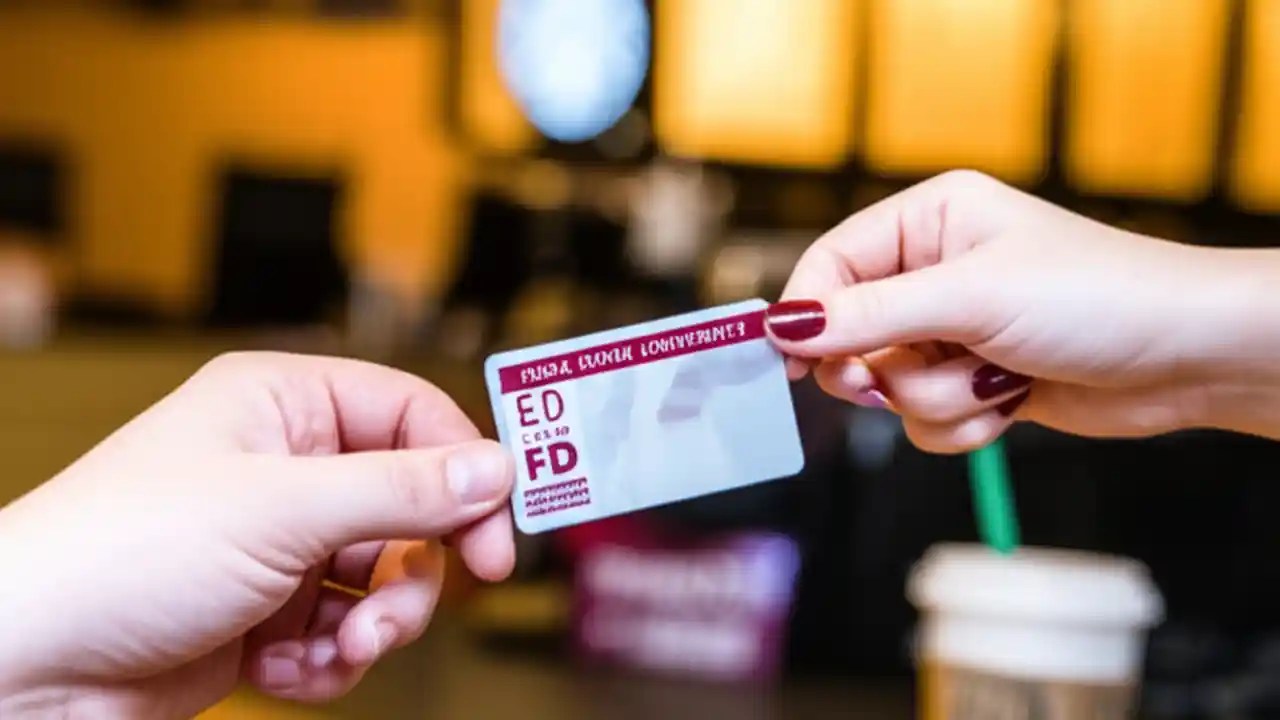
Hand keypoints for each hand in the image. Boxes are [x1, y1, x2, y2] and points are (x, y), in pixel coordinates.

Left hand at [0, 353, 514, 716]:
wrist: (28, 669)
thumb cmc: (116, 554)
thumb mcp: (283, 509)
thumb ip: (405, 490)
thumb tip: (497, 467)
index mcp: (283, 404)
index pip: (413, 415)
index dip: (465, 470)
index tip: (498, 531)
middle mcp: (284, 467)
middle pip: (410, 506)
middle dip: (414, 570)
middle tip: (422, 606)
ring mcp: (276, 542)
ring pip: (383, 578)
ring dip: (374, 625)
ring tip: (341, 650)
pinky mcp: (266, 610)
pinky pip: (343, 630)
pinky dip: (329, 659)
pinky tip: (287, 666)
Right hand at [767, 170, 1279, 450]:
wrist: (1186, 356)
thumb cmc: (1093, 298)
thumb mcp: (971, 297)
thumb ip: (868, 314)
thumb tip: (781, 326)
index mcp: (929, 221)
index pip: (831, 263)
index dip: (807, 313)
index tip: (794, 361)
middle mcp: (934, 271)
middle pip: (849, 334)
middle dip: (880, 368)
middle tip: (890, 381)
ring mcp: (954, 330)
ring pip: (890, 386)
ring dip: (939, 398)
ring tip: (996, 379)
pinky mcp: (975, 380)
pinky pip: (926, 420)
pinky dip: (964, 423)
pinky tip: (1012, 401)